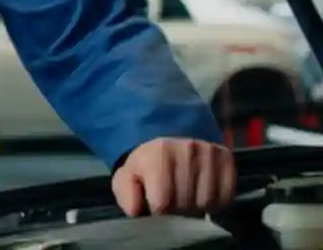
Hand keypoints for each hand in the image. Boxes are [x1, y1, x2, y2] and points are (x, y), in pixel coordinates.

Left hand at [111, 137, 236, 216]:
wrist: (170, 142)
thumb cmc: (147, 165)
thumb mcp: (127, 177)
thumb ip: (126, 194)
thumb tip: (135, 211)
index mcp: (158, 154)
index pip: (162, 202)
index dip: (158, 209)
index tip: (157, 201)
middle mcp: (186, 149)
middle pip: (185, 202)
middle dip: (177, 207)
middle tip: (173, 198)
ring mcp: (209, 152)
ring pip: (206, 201)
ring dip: (196, 205)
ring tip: (188, 195)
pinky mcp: (226, 158)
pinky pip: (227, 195)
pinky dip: (216, 202)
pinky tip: (203, 192)